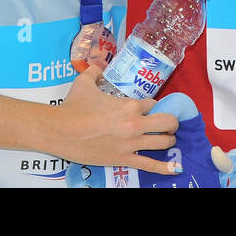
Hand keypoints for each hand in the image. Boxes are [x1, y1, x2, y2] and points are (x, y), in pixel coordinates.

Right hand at [52, 69, 179, 177]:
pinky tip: (176, 169)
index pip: (154, 104)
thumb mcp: (85, 82)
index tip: (150, 110)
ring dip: (168, 141)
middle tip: (167, 125)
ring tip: (166, 140)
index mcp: (130, 105)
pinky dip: (164, 168)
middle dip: (171, 123)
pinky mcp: (123, 159)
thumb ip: (94, 72)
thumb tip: (97, 67)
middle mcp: (135, 124)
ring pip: (163, 143)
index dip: (153, 107)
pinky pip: (149, 165)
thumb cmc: (73, 106)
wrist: (59, 130)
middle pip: (167, 122)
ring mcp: (131, 144)